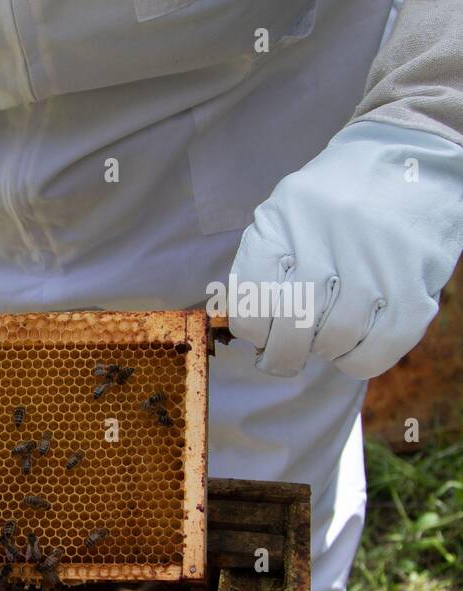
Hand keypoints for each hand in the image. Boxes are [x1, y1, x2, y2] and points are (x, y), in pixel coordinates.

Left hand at [226, 121, 462, 379]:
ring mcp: (374, 258)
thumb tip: (250, 328)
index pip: (250, 296)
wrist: (411, 155)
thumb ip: (264, 261)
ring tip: (326, 341)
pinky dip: (360, 360)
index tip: (260, 336)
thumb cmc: (336, 197)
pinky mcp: (415, 277)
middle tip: (285, 357)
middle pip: (292, 323)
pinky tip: (353, 350)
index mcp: (282, 219)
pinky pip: (383, 344)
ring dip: (326, 352)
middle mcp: (326, 237)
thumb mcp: (287, 211)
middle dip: (283, 355)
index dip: (252, 330)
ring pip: (336, 337)